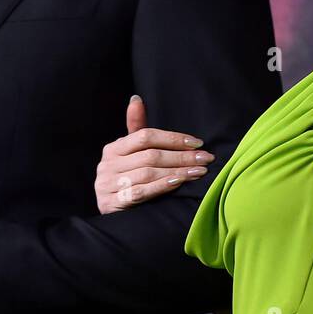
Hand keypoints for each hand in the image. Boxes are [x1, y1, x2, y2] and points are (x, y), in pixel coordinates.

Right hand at [94, 96, 214, 213]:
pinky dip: (161, 186)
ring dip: (177, 172)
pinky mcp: (112, 203)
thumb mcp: (131, 154)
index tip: (197, 143)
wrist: (114, 214)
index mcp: (112, 149)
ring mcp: (107, 185)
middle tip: (205, 158)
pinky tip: (179, 182)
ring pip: (148, 173)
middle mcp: (107, 165)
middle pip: (150, 155)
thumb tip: (136, 98)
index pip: (145, 136)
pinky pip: (141, 192)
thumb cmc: (127, 179)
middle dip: (181, 156)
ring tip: (199, 171)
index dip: (172, 138)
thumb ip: (136, 128)